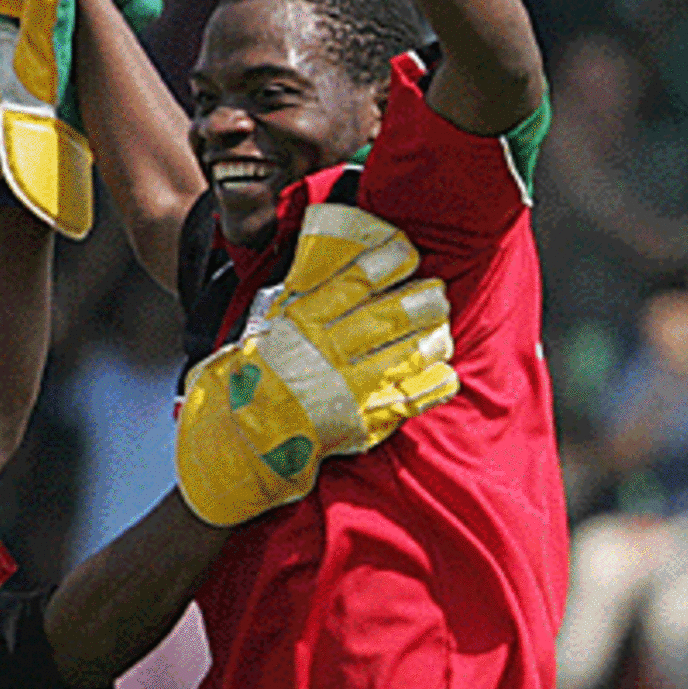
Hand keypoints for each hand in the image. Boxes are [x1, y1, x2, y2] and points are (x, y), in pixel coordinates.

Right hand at [176, 202, 457, 525]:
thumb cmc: (256, 375)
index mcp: (303, 322)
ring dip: (429, 340)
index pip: (354, 282)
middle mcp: (327, 352)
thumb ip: (301, 295)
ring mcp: (346, 388)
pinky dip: (429, 388)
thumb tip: (326, 256)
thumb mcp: (270, 325)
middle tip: (437, 291)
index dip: (386, 264)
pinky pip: (403, 401)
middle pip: (385, 317)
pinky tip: (446, 374)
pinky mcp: (359, 420)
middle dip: (419, 300)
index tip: (407, 253)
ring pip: (400, 355)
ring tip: (442, 330)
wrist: (241, 435)